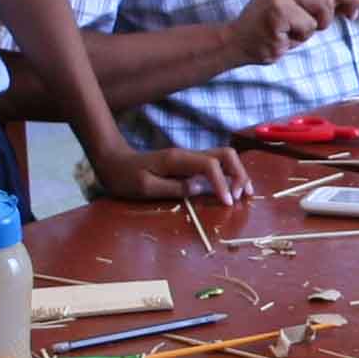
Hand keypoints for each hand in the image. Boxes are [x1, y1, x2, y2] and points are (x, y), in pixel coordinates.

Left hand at [93, 145, 253, 204]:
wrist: (114, 162)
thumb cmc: (125, 177)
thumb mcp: (144, 187)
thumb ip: (172, 187)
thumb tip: (199, 188)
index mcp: (177, 159)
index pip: (209, 165)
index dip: (222, 183)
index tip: (227, 203)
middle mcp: (187, 154)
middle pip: (225, 154)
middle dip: (238, 173)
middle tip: (241, 196)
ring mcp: (189, 158)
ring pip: (223, 157)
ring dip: (237, 173)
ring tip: (244, 194)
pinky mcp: (189, 164)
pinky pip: (215, 165)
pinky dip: (228, 175)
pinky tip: (231, 189)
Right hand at [224, 0, 352, 68]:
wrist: (241, 39)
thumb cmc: (277, 20)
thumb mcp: (305, 0)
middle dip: (333, 13)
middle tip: (324, 21)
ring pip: (322, 12)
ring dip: (313, 28)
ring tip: (294, 27)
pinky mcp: (276, 13)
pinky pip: (308, 27)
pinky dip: (299, 37)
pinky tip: (283, 34)